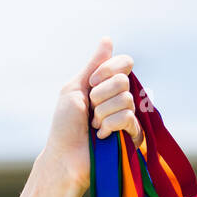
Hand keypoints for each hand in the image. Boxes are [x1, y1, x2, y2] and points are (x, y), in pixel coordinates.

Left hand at [37, 37, 143, 190]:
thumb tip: (108, 39)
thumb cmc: (65, 125)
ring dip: (102, 114)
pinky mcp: (132, 135)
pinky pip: (128, 117)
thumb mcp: (74, 89)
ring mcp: (128, 116)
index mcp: (107, 85)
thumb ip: (93, 65)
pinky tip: (101, 136)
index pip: (125, 63)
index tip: (90, 84)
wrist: (65, 156)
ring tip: (93, 127)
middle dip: (99, 96)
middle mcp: (120, 98)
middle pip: (123, 80)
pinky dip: (109, 125)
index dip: (108, 70)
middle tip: (89, 111)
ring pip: (126, 100)